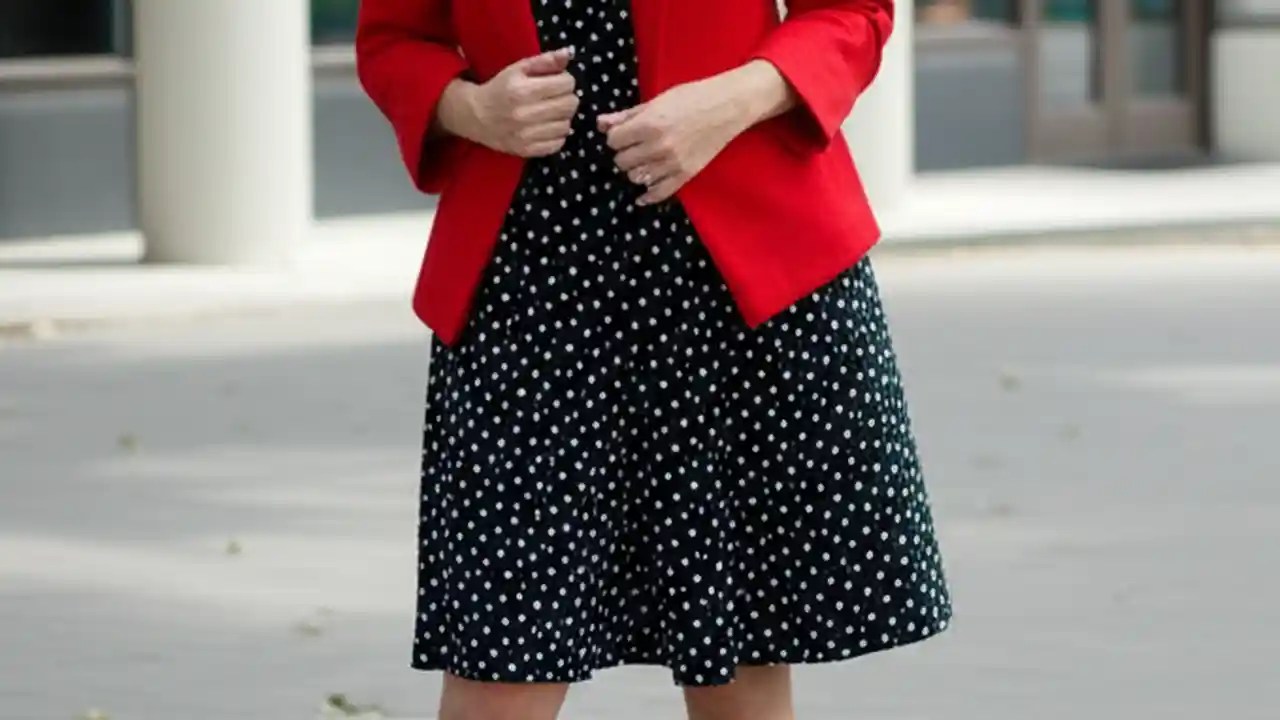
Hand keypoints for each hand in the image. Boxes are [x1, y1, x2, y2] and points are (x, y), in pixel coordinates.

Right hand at [444, 46, 579, 157]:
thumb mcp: (519, 69)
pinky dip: (556, 135)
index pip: (566, 84)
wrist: (475, 116)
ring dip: (562, 117)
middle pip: (570, 105)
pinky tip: (546, 127)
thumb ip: (545, 61)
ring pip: (566, 125)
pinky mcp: (527, 150)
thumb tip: (569, 53)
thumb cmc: (500, 89)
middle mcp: (525, 114)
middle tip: (556, 97)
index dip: (565, 80)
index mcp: (523, 90)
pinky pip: (558, 143)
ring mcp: (526, 135)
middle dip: (567, 98)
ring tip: (550, 112)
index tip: (557, 81)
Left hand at [597, 60, 796, 204]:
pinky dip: (647, 196)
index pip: (614, 141)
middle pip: (622, 161)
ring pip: (636, 177)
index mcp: (649, 124)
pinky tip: (642, 194)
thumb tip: (600, 124)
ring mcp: (672, 163)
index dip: (616, 137)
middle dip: (624, 153)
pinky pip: (659, 193)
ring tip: (643, 160)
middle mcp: (658, 146)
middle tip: (633, 146)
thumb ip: (627, 115)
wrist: (728, 106)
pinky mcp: (685, 174)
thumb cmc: (692, 97)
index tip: (623, 133)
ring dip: (635, 170)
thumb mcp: (656, 101)